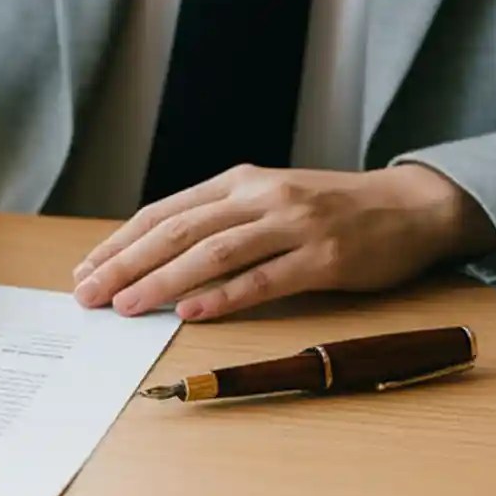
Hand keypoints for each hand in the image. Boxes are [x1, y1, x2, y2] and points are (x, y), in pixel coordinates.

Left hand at [72, 164, 495, 319]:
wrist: (410, 206)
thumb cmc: (327, 211)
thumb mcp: (266, 201)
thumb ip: (217, 223)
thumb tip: (152, 260)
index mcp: (238, 183)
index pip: (163, 213)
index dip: (119, 243)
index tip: (85, 271)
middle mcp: (260, 197)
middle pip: (177, 232)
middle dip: (125, 265)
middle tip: (89, 294)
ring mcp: (293, 225)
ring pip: (214, 253)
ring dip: (163, 281)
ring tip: (127, 306)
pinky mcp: (324, 257)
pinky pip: (264, 279)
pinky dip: (224, 297)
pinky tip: (190, 312)